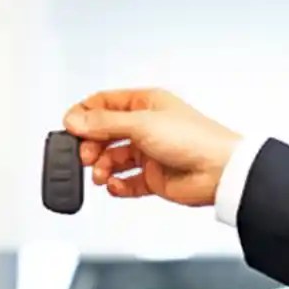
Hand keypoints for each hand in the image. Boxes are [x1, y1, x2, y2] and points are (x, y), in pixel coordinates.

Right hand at [63, 88, 240, 206]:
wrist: (219, 171)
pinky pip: (126, 182)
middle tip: (85, 156)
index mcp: (145, 103)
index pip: (103, 103)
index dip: (84, 114)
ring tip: (100, 174)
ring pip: (112, 159)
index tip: (69, 127)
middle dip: (91, 145)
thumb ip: (104, 123)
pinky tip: (115, 185)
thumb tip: (75, 119)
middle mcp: (146, 126)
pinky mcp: (153, 177)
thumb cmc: (194, 138)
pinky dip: (117, 185)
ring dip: (101, 167)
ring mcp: (149, 152)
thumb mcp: (141, 124)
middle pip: (104, 133)